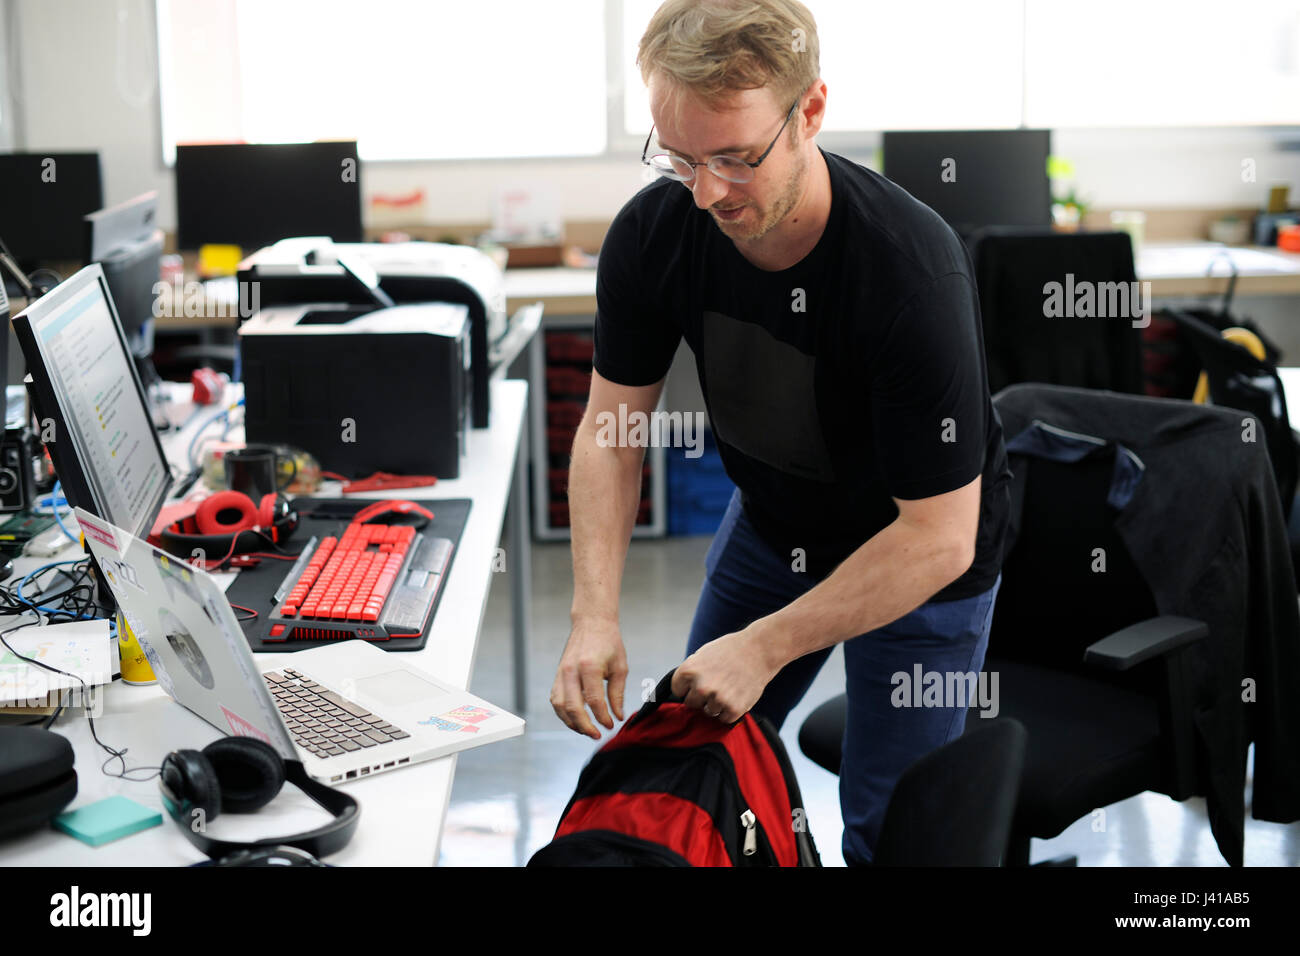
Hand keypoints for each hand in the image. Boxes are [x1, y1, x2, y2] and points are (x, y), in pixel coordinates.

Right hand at [551, 618, 627, 738]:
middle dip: (585, 726)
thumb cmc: (609, 643)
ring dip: (572, 723)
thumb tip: (617, 716)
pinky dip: (563, 713)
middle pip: (573, 707)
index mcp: (589, 667)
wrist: (592, 623)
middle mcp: (571, 671)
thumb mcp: (620, 667)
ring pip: (560, 706)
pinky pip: (555, 699)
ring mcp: (561, 673)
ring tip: (586, 730)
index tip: (611, 725)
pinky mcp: (557, 675)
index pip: (594, 701)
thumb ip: (617, 693)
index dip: (602, 717)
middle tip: (597, 735)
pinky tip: (575, 719)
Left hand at [670, 627, 780, 724]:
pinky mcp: (733, 709)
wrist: (760, 650)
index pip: (678, 690)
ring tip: (729, 688)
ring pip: (708, 711)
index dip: (688, 687)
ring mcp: (717, 699)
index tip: (697, 682)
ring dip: (717, 704)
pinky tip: (736, 695)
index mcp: (689, 670)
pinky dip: (729, 710)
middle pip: (691, 704)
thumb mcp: (703, 654)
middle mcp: (700, 686)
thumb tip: (682, 689)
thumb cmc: (730, 650)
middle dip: (701, 697)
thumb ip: (691, 672)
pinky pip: (724, 718)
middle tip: (716, 685)